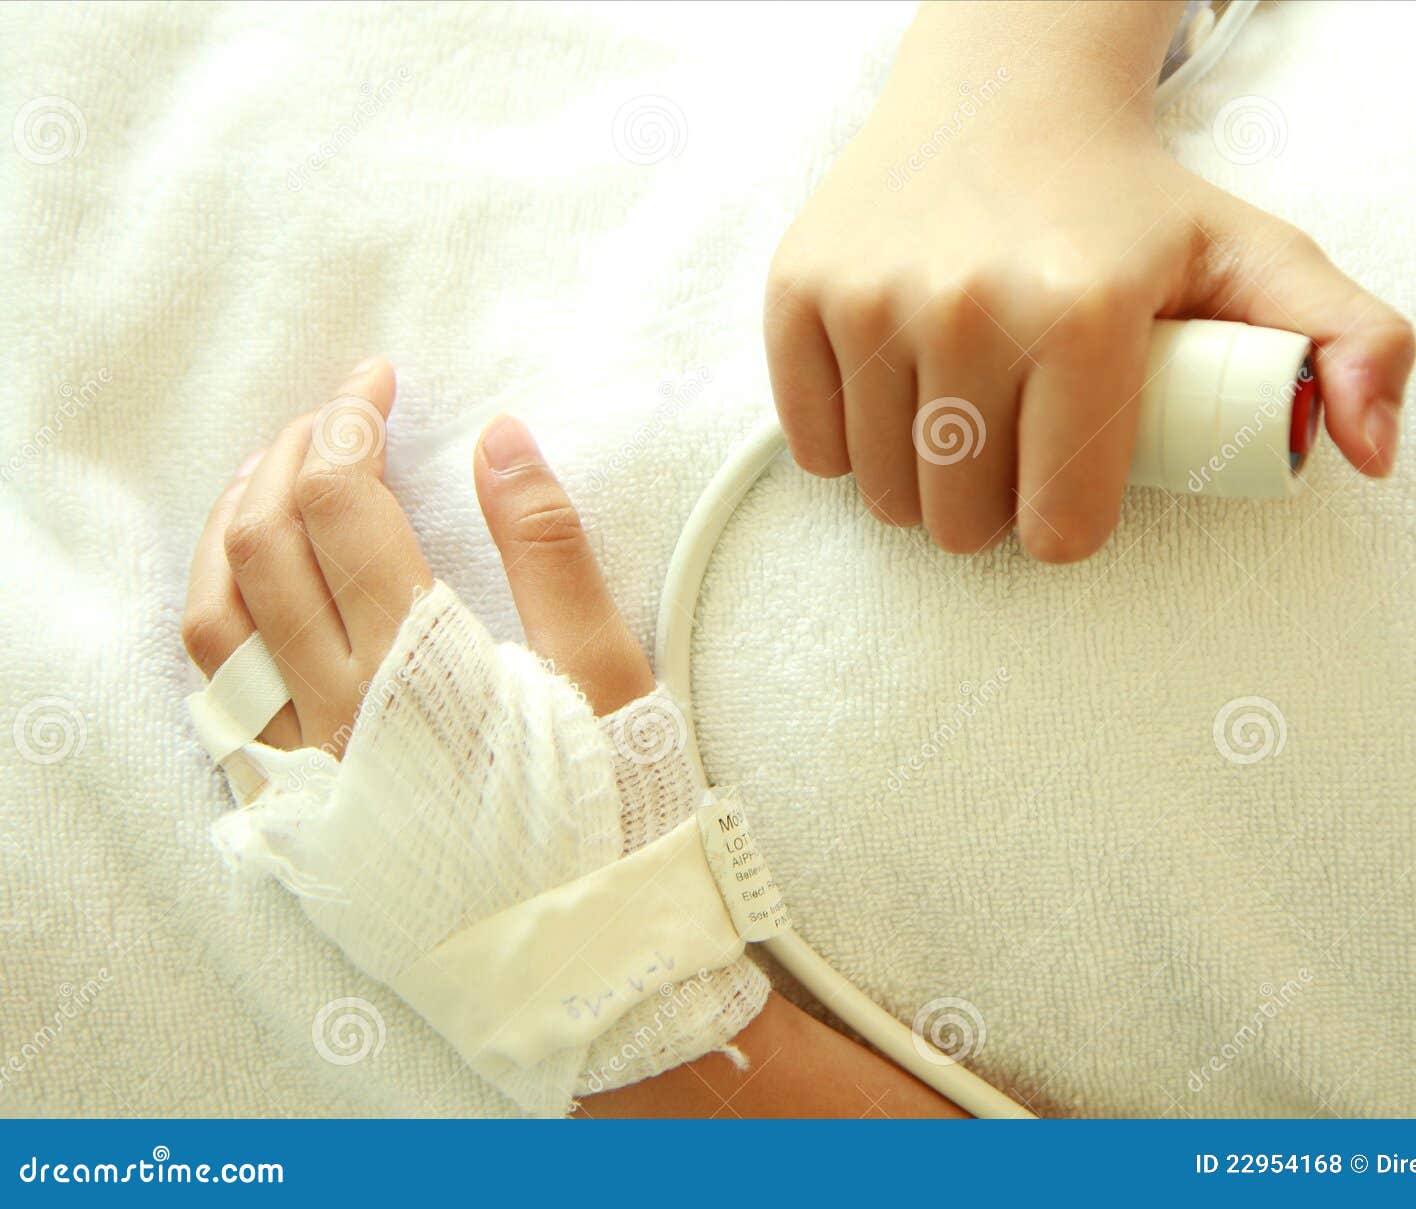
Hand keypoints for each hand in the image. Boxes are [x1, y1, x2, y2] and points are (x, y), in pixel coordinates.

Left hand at [182, 359, 961, 1116]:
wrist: (589, 968)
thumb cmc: (616, 820)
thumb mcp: (608, 674)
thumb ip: (549, 549)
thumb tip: (499, 436)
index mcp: (417, 667)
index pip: (341, 504)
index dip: (349, 421)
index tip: (380, 382)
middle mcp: (336, 714)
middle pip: (260, 545)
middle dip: (287, 454)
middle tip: (336, 416)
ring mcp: (303, 770)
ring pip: (211, 625)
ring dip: (228, 531)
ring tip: (272, 483)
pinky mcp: (296, 816)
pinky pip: (213, 706)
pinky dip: (216, 627)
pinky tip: (247, 602)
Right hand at [764, 2, 1415, 561]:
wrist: (1002, 96)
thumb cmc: (1129, 199)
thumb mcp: (1256, 257)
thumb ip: (1352, 343)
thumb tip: (1375, 456)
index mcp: (1084, 311)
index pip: (1061, 521)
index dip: (1070, 525)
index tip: (1074, 489)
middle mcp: (965, 305)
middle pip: (965, 520)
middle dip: (994, 516)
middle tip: (1016, 458)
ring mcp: (869, 298)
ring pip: (886, 497)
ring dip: (922, 493)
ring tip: (960, 433)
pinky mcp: (797, 293)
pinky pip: (815, 448)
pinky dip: (850, 451)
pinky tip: (893, 406)